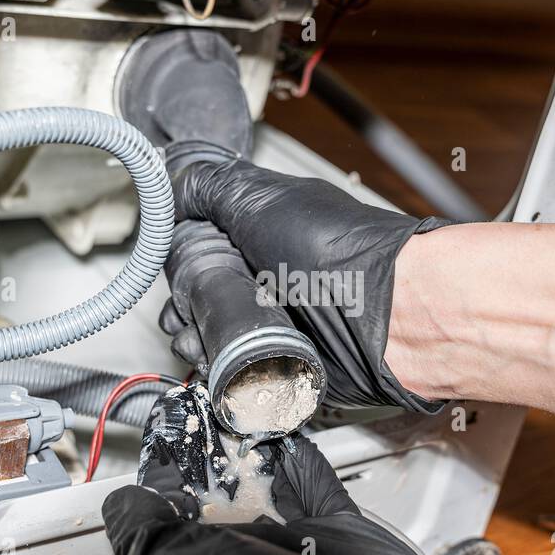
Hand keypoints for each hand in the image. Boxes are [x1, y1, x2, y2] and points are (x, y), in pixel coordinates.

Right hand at [168, 158, 450, 411]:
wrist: (386, 317)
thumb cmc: (340, 253)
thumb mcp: (261, 198)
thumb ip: (211, 187)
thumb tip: (174, 184)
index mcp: (261, 233)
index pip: (200, 247)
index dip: (178, 259)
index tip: (168, 267)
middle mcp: (268, 276)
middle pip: (199, 297)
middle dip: (182, 307)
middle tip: (186, 309)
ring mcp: (277, 321)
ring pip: (212, 336)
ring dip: (195, 340)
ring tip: (200, 337)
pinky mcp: (284, 362)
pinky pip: (236, 371)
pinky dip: (221, 369)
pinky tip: (218, 360)